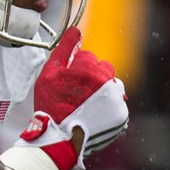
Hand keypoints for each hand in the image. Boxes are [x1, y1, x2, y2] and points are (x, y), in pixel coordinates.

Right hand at [31, 30, 128, 168]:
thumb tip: (76, 30)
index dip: (75, 69)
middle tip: (77, 94)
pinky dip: (107, 106)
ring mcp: (116, 99)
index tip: (68, 82)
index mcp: (90, 70)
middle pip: (103, 69)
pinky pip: (116, 102)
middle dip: (91, 77)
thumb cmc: (51, 106)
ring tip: (85, 105)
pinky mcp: (121, 114)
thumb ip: (64, 49)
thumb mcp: (49, 74)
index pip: (88, 58)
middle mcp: (107, 83)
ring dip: (101, 90)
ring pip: (111, 84)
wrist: (60, 140)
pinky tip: (93, 114)